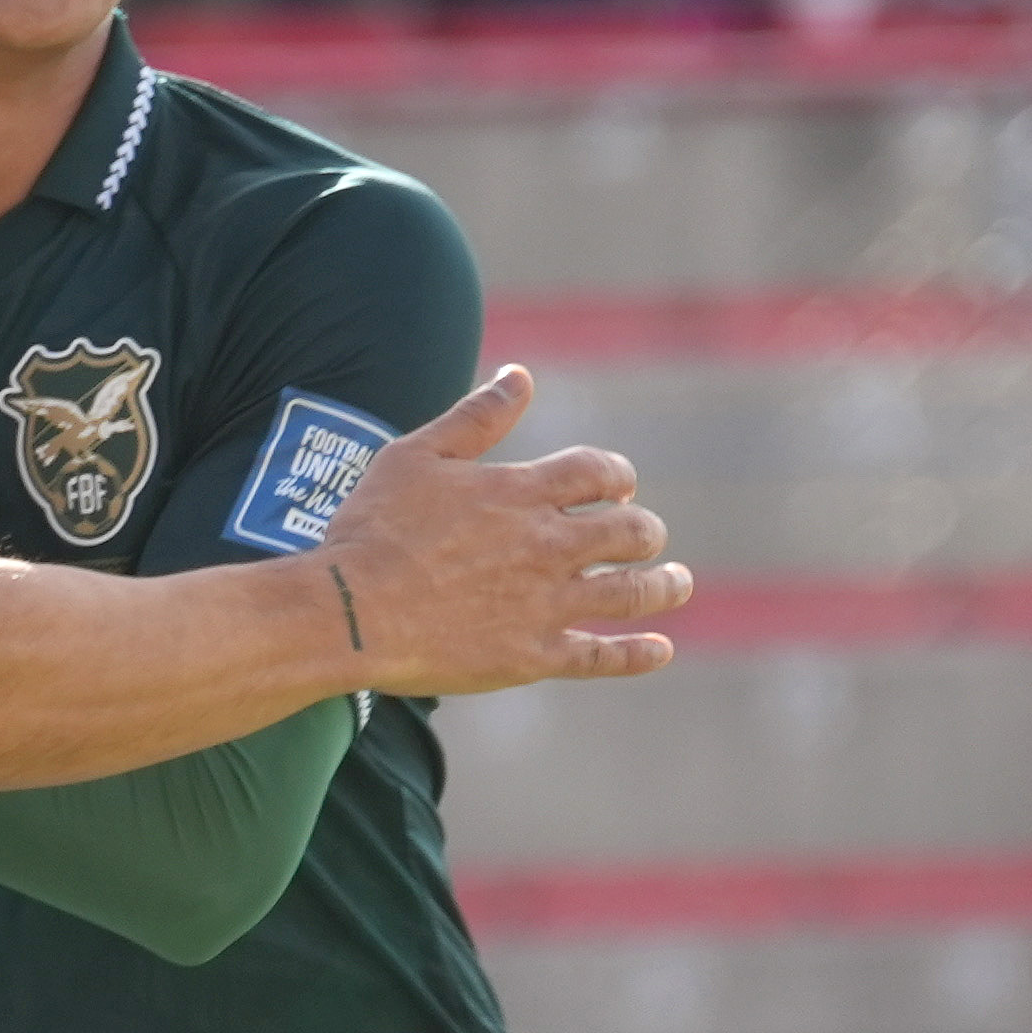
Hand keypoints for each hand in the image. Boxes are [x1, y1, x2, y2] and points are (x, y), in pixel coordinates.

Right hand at [311, 368, 690, 694]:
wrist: (352, 610)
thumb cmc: (373, 529)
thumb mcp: (417, 455)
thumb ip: (476, 418)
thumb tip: (521, 376)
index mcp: (521, 492)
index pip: (597, 472)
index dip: (616, 476)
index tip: (619, 487)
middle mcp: (547, 545)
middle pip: (628, 532)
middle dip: (644, 530)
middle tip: (645, 535)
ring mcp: (546, 603)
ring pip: (630, 592)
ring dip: (664, 585)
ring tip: (679, 582)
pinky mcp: (535, 655)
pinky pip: (603, 655)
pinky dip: (639, 653)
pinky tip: (662, 650)